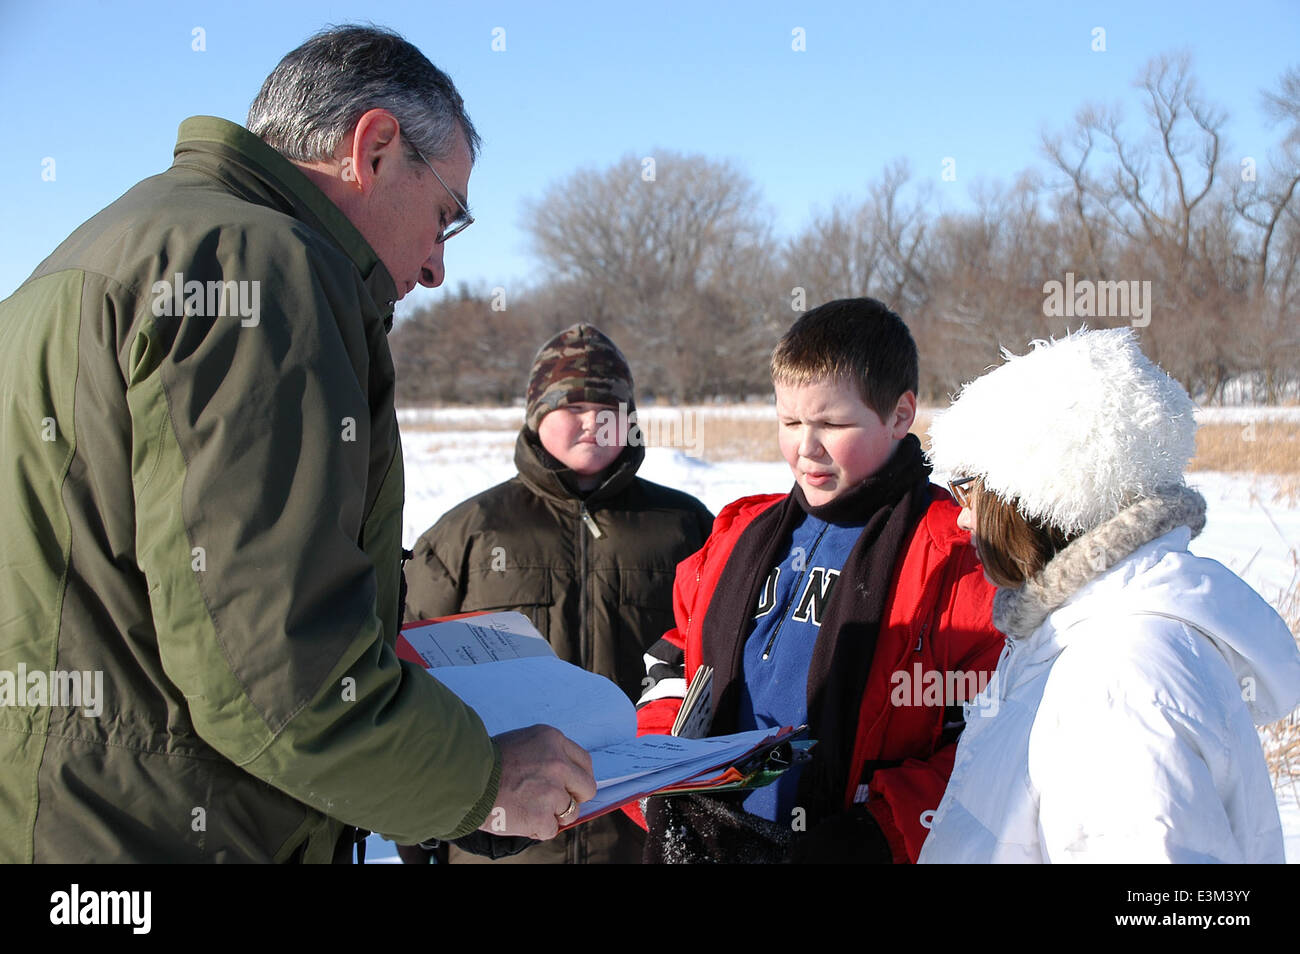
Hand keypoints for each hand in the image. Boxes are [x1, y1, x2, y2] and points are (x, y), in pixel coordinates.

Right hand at [482, 725, 595, 839]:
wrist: (462, 778)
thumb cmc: (485, 762)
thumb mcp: (522, 743)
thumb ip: (546, 756)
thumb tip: (563, 780)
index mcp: (553, 740)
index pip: (584, 762)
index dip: (577, 778)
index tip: (570, 786)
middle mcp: (558, 763)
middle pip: (587, 788)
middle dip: (573, 798)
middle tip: (554, 802)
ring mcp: (552, 790)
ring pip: (570, 812)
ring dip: (551, 815)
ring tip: (527, 808)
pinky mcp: (542, 815)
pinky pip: (550, 829)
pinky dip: (535, 828)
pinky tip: (518, 817)